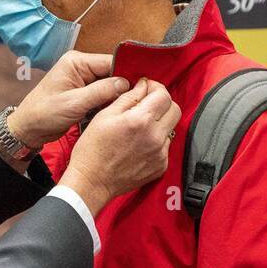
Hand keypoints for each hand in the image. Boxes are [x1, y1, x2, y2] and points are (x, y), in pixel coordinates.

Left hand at [8, 51, 127, 150]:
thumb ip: (100, 92)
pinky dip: (109, 103)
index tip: (143, 86)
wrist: (28, 129)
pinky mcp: (84, 93)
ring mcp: (83, 80)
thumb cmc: (43, 114)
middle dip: (123, 87)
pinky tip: (116, 112)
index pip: (110, 62)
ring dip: (117, 97)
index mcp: (76, 62)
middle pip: (112, 73)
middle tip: (138, 100)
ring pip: (110, 85)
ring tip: (128, 107)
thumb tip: (125, 83)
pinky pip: (103, 94)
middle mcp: (81, 67)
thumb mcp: (73, 103)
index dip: (127, 73)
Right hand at [62, 78, 179, 213]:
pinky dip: (156, 141)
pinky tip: (139, 144)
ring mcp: (160, 153)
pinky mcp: (160, 166)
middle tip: (146, 106)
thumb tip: (143, 86)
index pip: (163, 95)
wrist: (92, 181)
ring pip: (170, 128)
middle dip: (162, 103)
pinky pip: (165, 146)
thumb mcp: (105, 115)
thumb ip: (128, 98)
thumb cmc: (92, 150)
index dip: (155, 88)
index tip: (146, 89)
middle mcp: (155, 136)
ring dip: (159, 123)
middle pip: (174, 109)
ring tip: (139, 129)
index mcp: (141, 120)